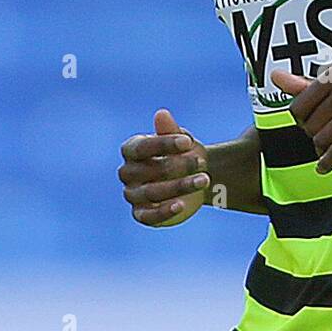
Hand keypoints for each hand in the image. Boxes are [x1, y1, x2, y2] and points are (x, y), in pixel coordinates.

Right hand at [118, 109, 210, 225]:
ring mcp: (132, 194)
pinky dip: (163, 212)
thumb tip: (161, 114)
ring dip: (179, 186)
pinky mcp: (140, 214)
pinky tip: (181, 205)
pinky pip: (148, 216)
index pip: (142, 147)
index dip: (164, 144)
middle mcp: (127, 172)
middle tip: (201, 162)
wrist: (193, 178)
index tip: (188, 142)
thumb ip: (170, 130)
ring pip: (151, 192)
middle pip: (148, 170)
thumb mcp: (181, 141)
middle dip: (177, 166)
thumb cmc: (183, 154)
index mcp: (131, 150)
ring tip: (204, 180)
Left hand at [270, 66, 331, 173]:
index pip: (297, 107)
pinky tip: (326, 166)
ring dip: (324, 150)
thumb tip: (274, 77)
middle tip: (330, 138)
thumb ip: (305, 85)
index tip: (314, 125)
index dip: (302, 122)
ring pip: (321, 139)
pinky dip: (328, 161)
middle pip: (309, 126)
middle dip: (316, 137)